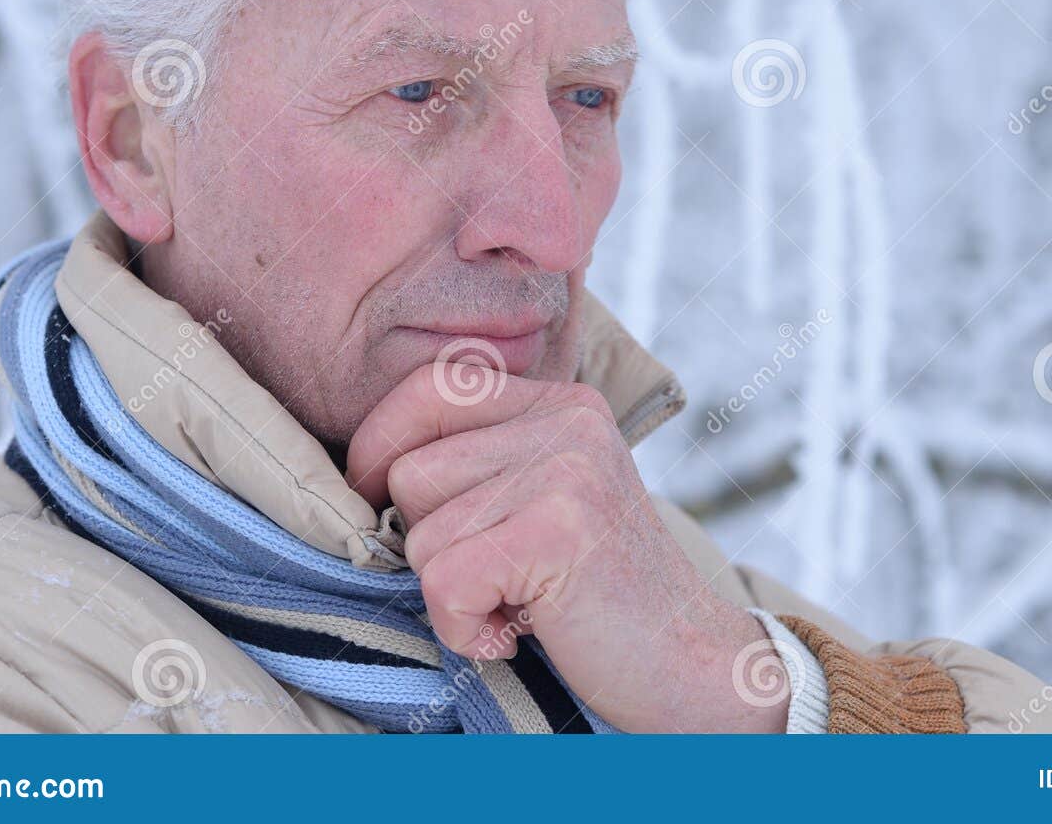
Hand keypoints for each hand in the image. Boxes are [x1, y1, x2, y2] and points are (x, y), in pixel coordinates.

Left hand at [344, 362, 789, 732]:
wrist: (693, 664)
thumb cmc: (596, 594)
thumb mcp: (543, 499)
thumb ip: (478, 462)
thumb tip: (358, 469)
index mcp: (560, 402)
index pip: (428, 386)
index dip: (379, 444)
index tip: (379, 501)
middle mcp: (566, 421)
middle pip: (410, 469)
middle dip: (429, 541)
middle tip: (496, 577)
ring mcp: (567, 470)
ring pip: (420, 531)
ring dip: (450, 591)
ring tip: (517, 603)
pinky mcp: (558, 530)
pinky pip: (442, 580)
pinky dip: (462, 627)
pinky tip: (513, 631)